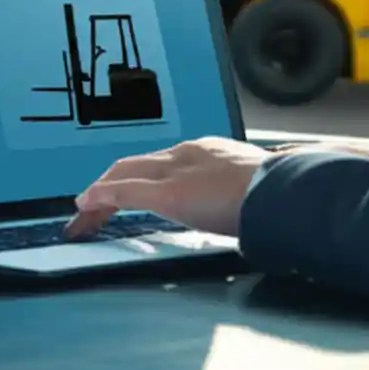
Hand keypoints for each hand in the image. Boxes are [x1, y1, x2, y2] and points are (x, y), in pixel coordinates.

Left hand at [65, 137, 270, 238]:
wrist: (285, 191)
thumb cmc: (279, 195)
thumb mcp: (252, 191)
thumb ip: (239, 196)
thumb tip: (244, 210)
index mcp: (209, 153)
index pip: (162, 163)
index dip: (140, 180)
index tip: (129, 197)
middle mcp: (187, 154)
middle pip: (135, 166)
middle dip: (109, 185)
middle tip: (90, 208)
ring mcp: (176, 170)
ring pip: (123, 175)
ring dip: (100, 195)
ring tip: (83, 217)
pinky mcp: (167, 192)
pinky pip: (123, 192)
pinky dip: (100, 199)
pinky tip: (84, 209)